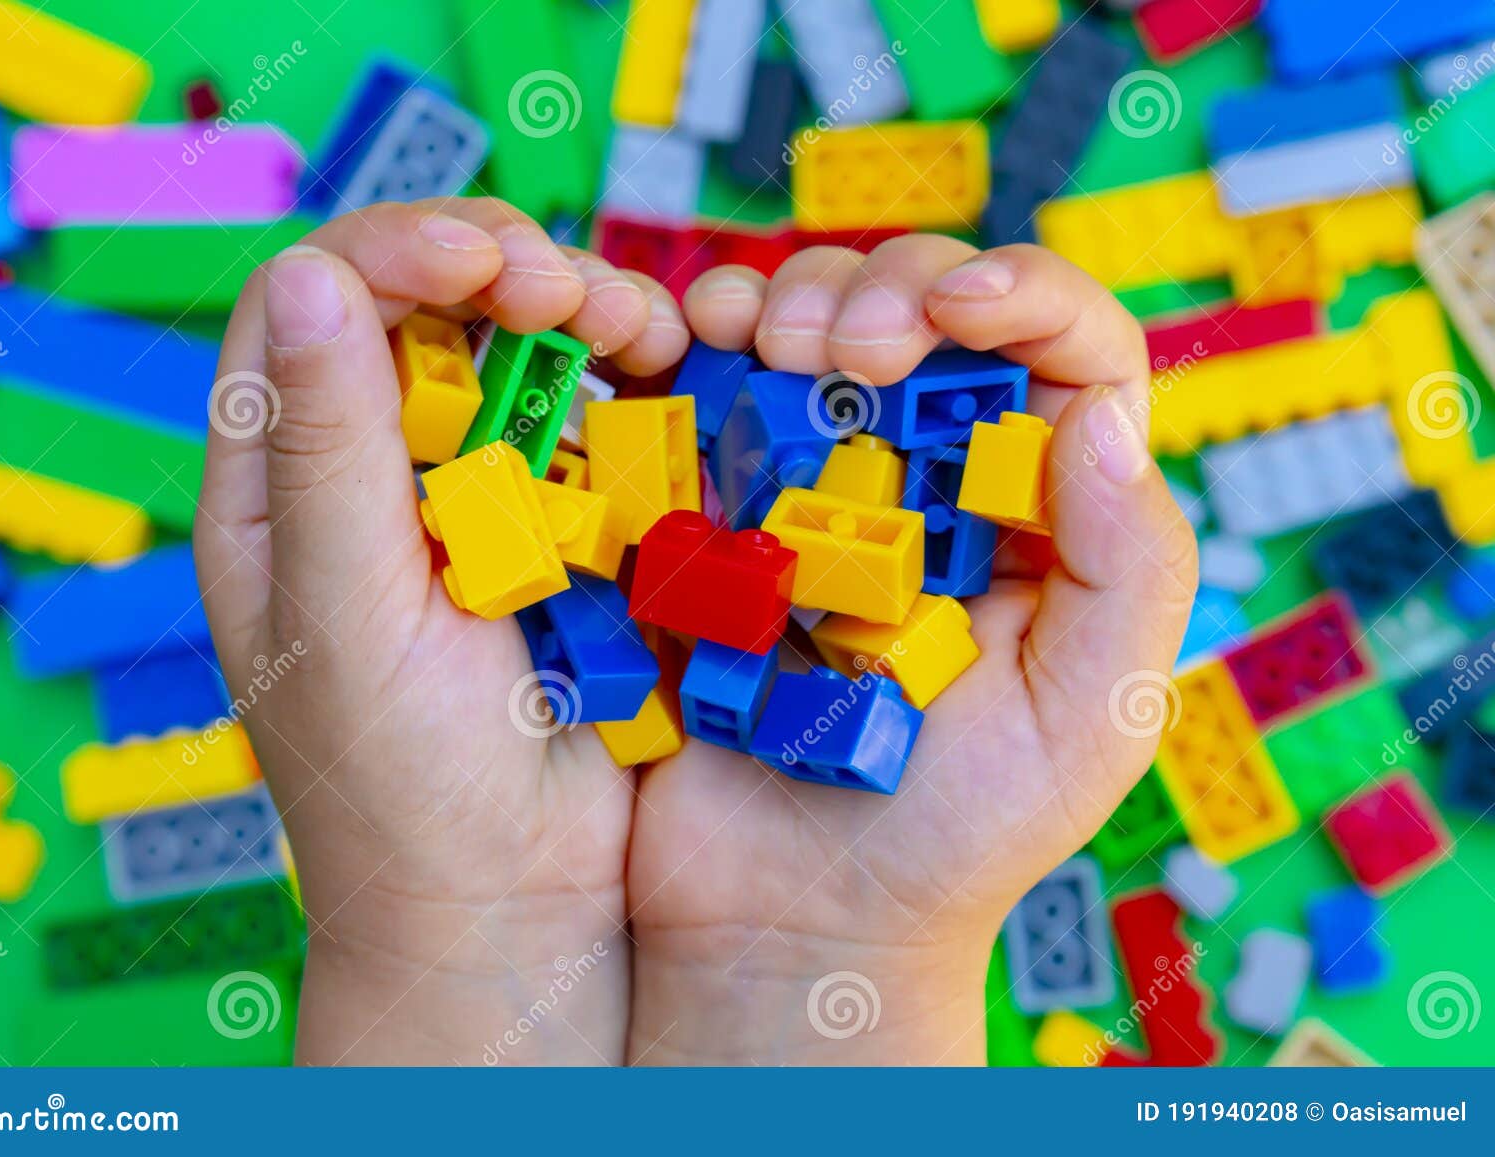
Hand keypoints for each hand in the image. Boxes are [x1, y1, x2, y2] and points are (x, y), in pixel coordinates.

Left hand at [194, 198, 688, 1063]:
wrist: (514, 903)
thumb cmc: (402, 788)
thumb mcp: (348, 613)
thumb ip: (328, 448)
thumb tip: (311, 277)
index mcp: (280, 492)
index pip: (304, 308)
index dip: (392, 252)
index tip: (487, 260)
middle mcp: (370, 477)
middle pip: (417, 305)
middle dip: (498, 268)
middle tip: (571, 294)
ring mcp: (470, 497)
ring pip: (511, 349)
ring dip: (578, 312)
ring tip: (637, 330)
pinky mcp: (560, 528)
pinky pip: (587, 420)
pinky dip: (628, 381)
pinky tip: (664, 374)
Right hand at [625, 239, 1197, 1064]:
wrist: (792, 912)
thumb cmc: (954, 830)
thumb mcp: (1085, 719)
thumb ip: (1128, 568)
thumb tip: (1099, 416)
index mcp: (1038, 512)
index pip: (1068, 351)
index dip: (1026, 292)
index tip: (959, 308)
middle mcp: (932, 477)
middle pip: (932, 308)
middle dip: (887, 290)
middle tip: (842, 352)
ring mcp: (816, 483)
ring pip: (817, 322)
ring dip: (792, 299)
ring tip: (766, 349)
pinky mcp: (717, 505)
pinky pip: (709, 386)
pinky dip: (698, 335)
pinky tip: (694, 341)